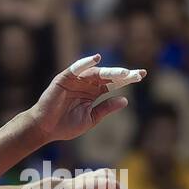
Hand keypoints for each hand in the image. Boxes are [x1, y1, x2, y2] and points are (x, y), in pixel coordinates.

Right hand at [27, 54, 144, 141]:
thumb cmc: (66, 125)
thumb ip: (106, 108)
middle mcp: (87, 84)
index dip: (127, 79)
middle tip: (138, 74)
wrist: (46, 129)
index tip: (141, 76)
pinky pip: (76, 69)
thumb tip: (125, 100)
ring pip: (96, 72)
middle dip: (123, 74)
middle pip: (108, 76)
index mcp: (94, 92)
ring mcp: (76, 80)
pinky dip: (85, 63)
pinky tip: (96, 59)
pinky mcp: (64, 78)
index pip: (114, 83)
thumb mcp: (91, 119)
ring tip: (124, 73)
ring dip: (110, 71)